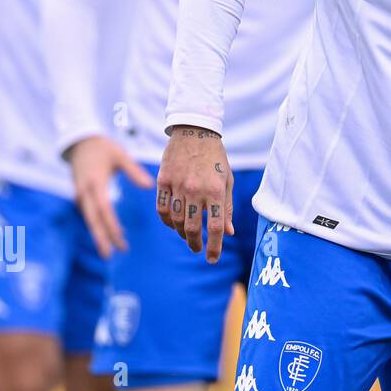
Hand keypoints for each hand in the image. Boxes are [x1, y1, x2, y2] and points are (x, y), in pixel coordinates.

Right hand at [67, 135, 150, 257]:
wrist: (79, 141)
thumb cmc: (103, 147)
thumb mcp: (119, 155)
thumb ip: (134, 171)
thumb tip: (149, 186)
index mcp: (95, 183)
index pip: (104, 210)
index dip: (111, 227)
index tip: (121, 240)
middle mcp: (85, 192)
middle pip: (93, 220)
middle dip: (101, 238)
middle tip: (110, 256)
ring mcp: (80, 194)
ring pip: (89, 219)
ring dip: (98, 235)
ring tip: (109, 252)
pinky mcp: (80, 195)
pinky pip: (89, 214)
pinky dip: (97, 225)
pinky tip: (108, 233)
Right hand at [156, 125, 234, 262]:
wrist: (195, 131)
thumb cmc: (215, 158)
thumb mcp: (227, 180)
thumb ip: (227, 208)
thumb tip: (228, 233)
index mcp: (215, 190)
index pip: (215, 226)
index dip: (214, 246)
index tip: (212, 259)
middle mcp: (196, 189)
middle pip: (191, 227)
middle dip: (195, 244)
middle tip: (198, 249)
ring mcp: (177, 185)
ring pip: (175, 220)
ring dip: (181, 233)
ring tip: (187, 236)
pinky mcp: (162, 181)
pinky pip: (162, 208)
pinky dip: (167, 221)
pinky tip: (173, 224)